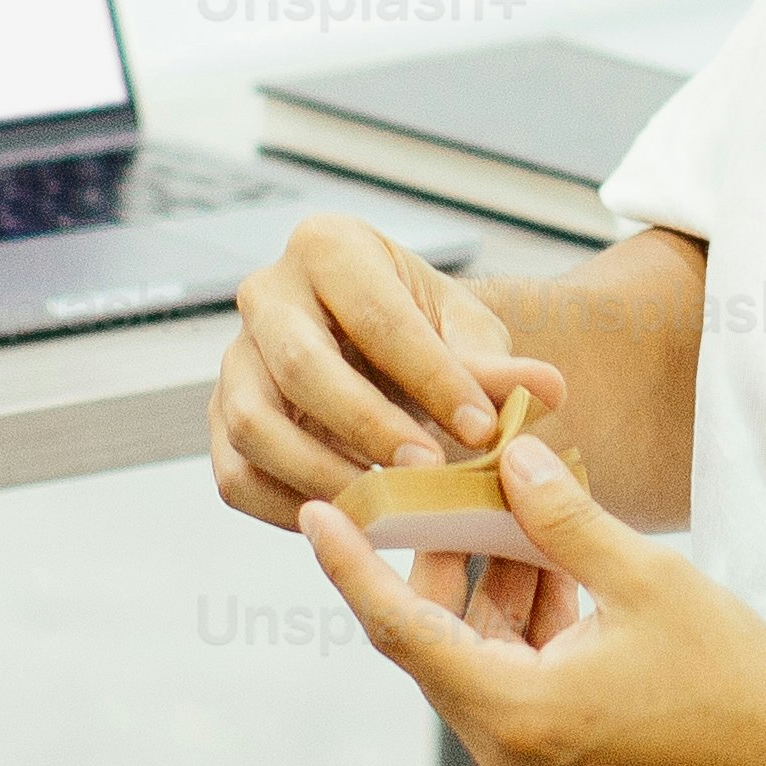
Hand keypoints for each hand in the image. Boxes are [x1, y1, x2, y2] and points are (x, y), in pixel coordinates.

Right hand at [213, 213, 567, 535]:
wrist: (383, 356)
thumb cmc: (426, 336)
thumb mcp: (467, 336)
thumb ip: (497, 365)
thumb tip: (545, 389)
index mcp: (329, 247)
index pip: (377, 317)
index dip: (433, 378)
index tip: (484, 431)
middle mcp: (266, 294)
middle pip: (301, 365)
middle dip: (370, 426)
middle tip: (431, 472)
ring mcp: (233, 360)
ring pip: (256, 425)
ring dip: (325, 475)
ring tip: (392, 504)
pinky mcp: (220, 421)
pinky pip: (237, 475)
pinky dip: (292, 508)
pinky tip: (354, 518)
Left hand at [302, 428, 765, 765]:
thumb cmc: (732, 686)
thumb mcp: (647, 581)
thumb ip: (567, 521)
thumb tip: (514, 462)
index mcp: (513, 710)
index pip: (401, 628)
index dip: (352, 568)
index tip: (317, 515)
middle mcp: (505, 748)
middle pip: (437, 638)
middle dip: (450, 558)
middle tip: (469, 484)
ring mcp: (529, 761)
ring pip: (477, 655)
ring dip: (497, 587)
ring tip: (535, 516)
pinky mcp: (557, 759)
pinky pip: (514, 678)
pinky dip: (526, 624)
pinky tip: (563, 569)